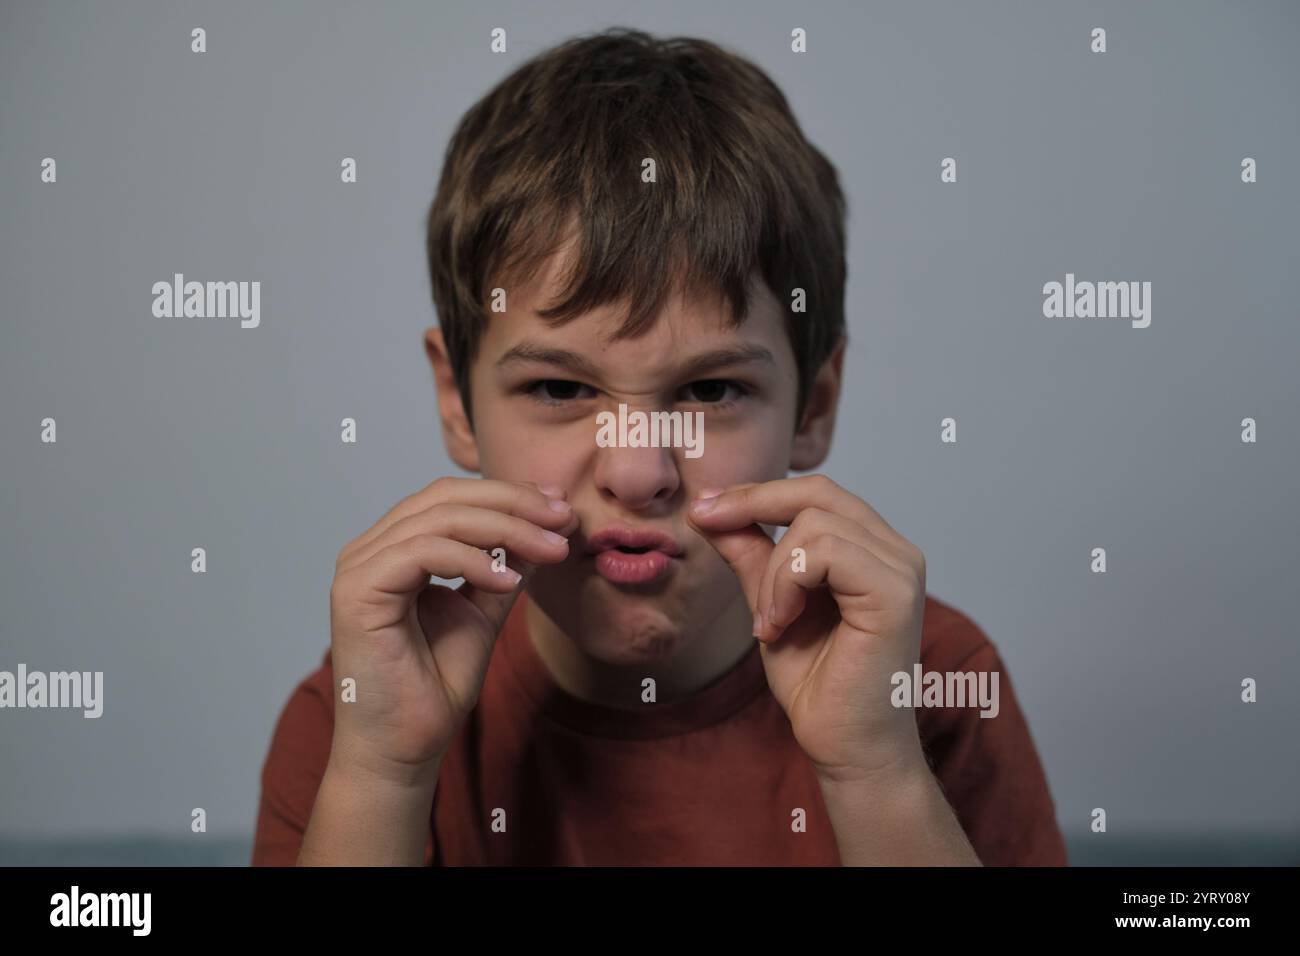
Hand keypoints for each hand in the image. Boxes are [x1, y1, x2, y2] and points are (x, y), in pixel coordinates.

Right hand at [327, 477, 577, 784]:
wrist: (406, 746)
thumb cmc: (435, 685)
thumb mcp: (483, 612)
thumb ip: (503, 566)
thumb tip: (542, 525)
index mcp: (394, 548)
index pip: (451, 498)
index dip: (507, 495)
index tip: (560, 507)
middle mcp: (370, 550)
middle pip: (445, 498)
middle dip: (513, 503)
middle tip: (563, 517)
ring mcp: (359, 567)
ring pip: (439, 520)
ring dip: (506, 529)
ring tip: (552, 550)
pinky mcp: (357, 591)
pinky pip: (423, 553)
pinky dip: (473, 561)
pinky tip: (510, 580)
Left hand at [687, 475, 927, 783]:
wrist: (843, 746)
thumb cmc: (816, 683)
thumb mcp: (769, 602)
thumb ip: (750, 554)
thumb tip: (710, 509)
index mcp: (873, 549)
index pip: (816, 493)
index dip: (758, 493)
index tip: (706, 507)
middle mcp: (896, 552)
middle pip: (818, 492)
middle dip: (753, 503)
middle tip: (707, 523)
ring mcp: (901, 570)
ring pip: (815, 521)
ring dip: (772, 572)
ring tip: (768, 621)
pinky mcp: (895, 593)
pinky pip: (824, 552)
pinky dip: (787, 584)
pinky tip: (779, 625)